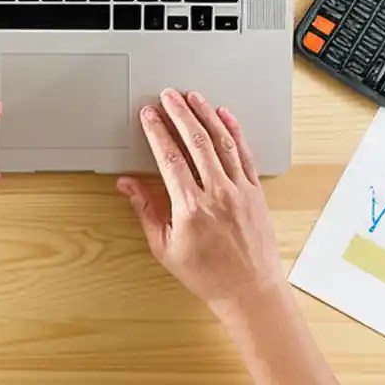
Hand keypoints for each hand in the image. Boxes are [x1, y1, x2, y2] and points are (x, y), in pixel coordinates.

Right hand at [117, 89, 282, 313]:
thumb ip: (145, 210)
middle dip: (180, 113)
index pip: (170, 157)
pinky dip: (235, 131)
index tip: (148, 116)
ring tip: (193, 98)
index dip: (157, 132)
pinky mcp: (256, 192)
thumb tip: (127, 185)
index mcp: (191, 207)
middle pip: (196, 141)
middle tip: (168, 96)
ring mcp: (240, 190)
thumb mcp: (164, 247)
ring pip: (222, 142)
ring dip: (206, 115)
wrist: (249, 289)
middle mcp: (217, 194)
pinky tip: (225, 116)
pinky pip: (245, 154)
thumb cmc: (207, 274)